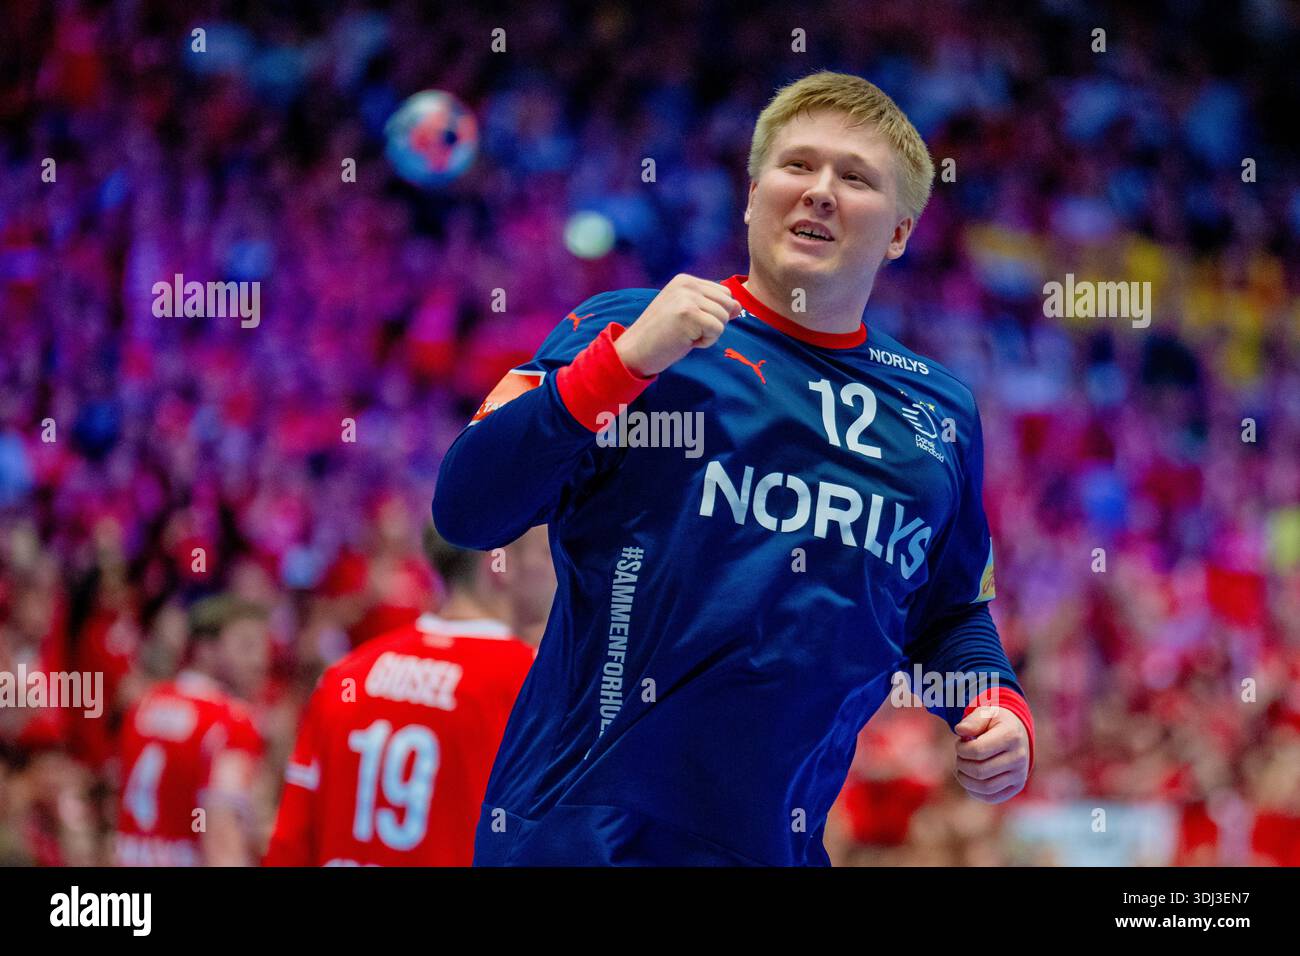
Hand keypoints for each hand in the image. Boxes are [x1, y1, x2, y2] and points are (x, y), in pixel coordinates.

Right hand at [613, 273, 742, 376]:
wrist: (635, 351)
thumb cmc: (662, 336)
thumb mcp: (688, 315)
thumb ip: (711, 306)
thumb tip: (738, 306)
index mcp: (685, 280)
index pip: (723, 293)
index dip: (713, 314)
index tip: (689, 323)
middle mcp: (686, 284)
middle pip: (727, 303)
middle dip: (714, 323)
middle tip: (688, 330)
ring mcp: (686, 297)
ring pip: (724, 317)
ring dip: (709, 334)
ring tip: (685, 335)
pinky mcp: (688, 313)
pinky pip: (717, 330)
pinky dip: (705, 342)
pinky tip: (685, 341)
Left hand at [952, 706, 1029, 802]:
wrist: (1017, 733)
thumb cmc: (995, 722)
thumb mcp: (985, 713)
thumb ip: (972, 721)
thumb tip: (960, 731)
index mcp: (1011, 736)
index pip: (977, 751)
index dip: (961, 749)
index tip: (960, 743)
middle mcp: (1019, 757)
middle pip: (979, 771)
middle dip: (962, 764)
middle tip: (960, 757)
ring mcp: (1020, 774)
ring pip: (985, 788)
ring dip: (965, 780)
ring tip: (962, 768)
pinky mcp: (1016, 786)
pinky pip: (991, 797)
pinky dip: (974, 792)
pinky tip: (969, 779)